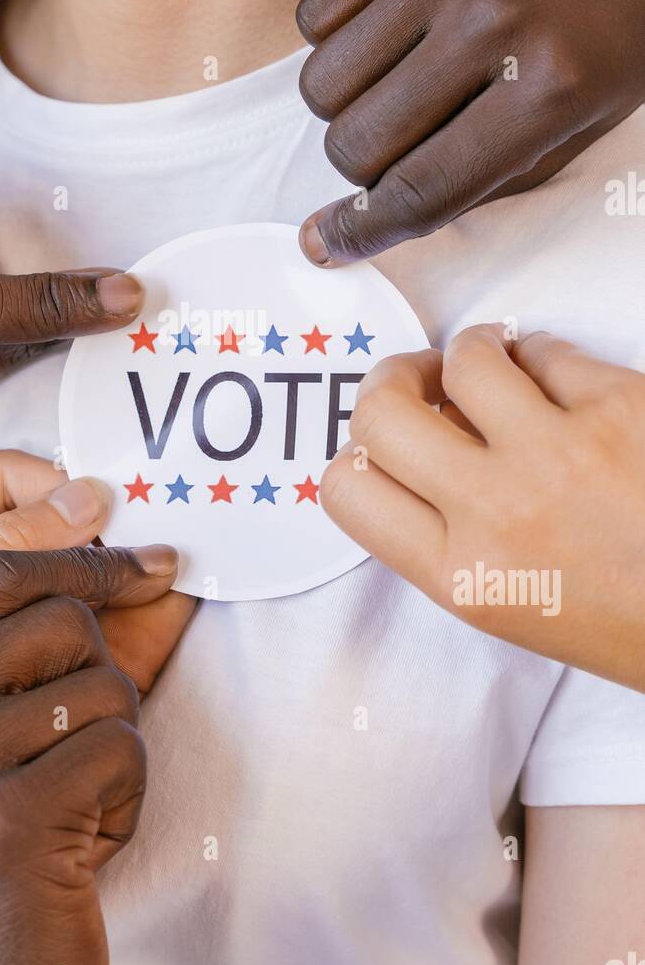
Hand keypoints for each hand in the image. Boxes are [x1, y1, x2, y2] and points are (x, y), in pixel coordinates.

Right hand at [0, 451, 193, 959]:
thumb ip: (16, 657)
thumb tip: (137, 559)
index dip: (77, 563)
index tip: (141, 565)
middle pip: (58, 619)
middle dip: (101, 678)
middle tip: (80, 748)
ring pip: (100, 685)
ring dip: (113, 749)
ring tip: (69, 809)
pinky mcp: (3, 820)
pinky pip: (120, 748)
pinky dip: (127, 797)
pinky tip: (82, 846)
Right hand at [296, 0, 644, 263]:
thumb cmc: (607, 49)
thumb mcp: (565, 139)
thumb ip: (470, 185)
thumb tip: (364, 220)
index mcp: (547, 92)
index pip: (419, 189)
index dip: (363, 229)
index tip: (329, 242)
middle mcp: (492, 22)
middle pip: (357, 142)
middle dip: (363, 165)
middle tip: (399, 144)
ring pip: (322, 84)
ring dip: (346, 106)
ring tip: (394, 87)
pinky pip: (316, 14)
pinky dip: (335, 41)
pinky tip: (386, 37)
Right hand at [320, 324, 644, 689]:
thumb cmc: (624, 615)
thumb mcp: (509, 604)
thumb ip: (444, 535)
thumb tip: (407, 444)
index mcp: (466, 577)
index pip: (347, 489)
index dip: (353, 454)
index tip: (379, 442)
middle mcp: (500, 513)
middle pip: (379, 411)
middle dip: (390, 380)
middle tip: (418, 381)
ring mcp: (560, 453)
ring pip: (465, 357)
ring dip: (471, 354)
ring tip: (497, 372)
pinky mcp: (621, 405)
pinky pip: (547, 349)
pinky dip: (546, 359)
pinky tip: (566, 389)